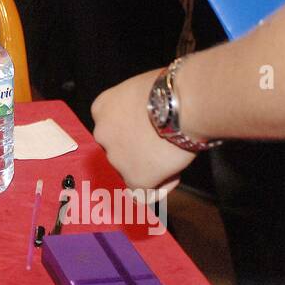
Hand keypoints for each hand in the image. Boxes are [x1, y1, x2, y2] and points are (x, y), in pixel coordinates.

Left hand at [91, 69, 191, 193]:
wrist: (182, 104)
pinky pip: (146, 193)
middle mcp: (102, 134)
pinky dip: (161, 186)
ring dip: (152, 168)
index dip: (134, 133)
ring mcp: (116, 158)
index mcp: (101, 109)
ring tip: (173, 154)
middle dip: (140, 152)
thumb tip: (146, 120)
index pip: (112, 129)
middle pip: (120, 151)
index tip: (151, 132)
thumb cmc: (170, 91)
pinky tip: (174, 173)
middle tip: (164, 145)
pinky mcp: (134, 178)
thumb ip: (135, 110)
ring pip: (132, 172)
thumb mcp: (140, 91)